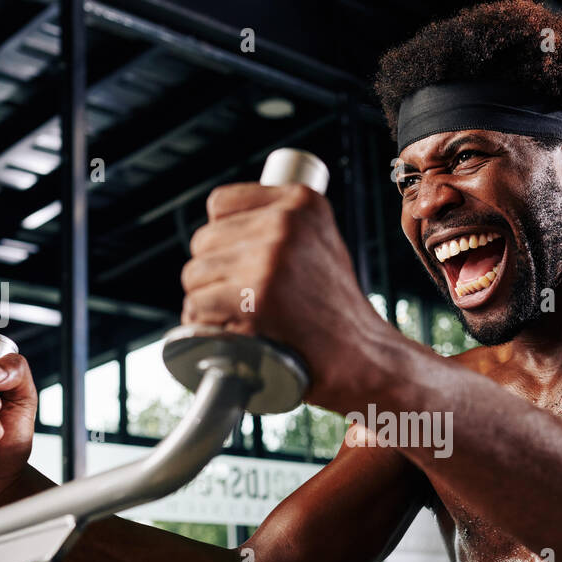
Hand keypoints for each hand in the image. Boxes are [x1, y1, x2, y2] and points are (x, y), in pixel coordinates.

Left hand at [180, 182, 395, 410]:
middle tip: (239, 301)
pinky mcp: (258, 300)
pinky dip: (204, 326)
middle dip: (211, 274)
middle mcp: (286, 223)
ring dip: (204, 302)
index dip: (220, 238)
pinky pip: (198, 307)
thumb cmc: (338, 310)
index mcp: (302, 202)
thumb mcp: (321, 244)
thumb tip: (225, 224)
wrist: (367, 358)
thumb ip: (283, 226)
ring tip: (235, 319)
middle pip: (203, 241)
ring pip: (194, 275)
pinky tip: (229, 333)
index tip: (238, 263)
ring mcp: (271, 260)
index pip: (221, 203)